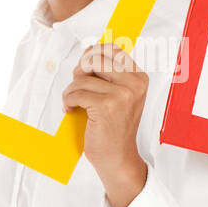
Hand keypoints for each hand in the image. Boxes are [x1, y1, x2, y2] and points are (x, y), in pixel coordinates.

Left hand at [61, 43, 148, 206]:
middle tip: (78, 86)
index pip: (112, 49)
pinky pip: (76, 93)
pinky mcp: (107, 107)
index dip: (92, 55)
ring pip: (82, 77)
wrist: (117, 157)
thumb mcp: (119, 95)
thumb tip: (88, 52)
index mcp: (139, 78)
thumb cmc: (114, 127)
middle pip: (95, 58)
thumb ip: (108, 74)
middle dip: (80, 70)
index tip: (85, 70)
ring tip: (75, 102)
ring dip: (71, 90)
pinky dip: (68, 101)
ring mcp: (122, 95)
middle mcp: (134, 84)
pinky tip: (73, 110)